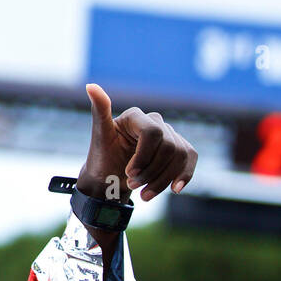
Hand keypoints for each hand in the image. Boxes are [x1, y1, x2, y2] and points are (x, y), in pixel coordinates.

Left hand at [77, 83, 197, 203]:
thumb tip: (90, 86)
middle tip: (133, 185)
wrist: (110, 176)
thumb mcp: (99, 136)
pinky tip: (175, 188)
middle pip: (168, 148)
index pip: (153, 134)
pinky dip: (184, 175)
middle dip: (151, 172)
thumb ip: (99, 111)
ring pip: (180, 156)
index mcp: (136, 116)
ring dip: (163, 180)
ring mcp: (169, 135)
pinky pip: (190, 159)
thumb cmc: (102, 156)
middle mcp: (155, 121)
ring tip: (144, 194)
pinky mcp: (178, 148)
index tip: (128, 173)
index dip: (144, 156)